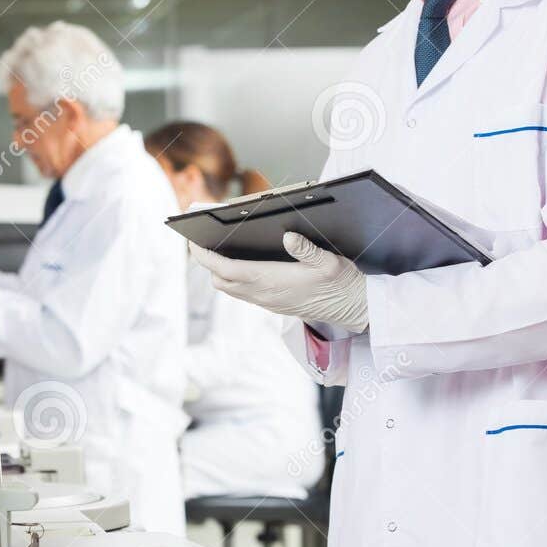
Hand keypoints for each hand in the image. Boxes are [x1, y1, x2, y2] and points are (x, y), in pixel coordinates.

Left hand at [190, 232, 367, 331]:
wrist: (354, 310)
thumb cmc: (342, 283)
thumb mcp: (329, 261)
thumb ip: (307, 249)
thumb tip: (288, 237)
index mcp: (272, 281)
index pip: (226, 270)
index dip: (205, 257)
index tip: (192, 243)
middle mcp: (264, 295)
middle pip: (221, 281)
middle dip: (207, 263)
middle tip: (202, 241)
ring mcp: (268, 302)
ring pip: (230, 289)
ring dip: (219, 272)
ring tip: (217, 250)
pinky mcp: (273, 305)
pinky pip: (243, 294)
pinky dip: (233, 279)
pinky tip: (240, 264)